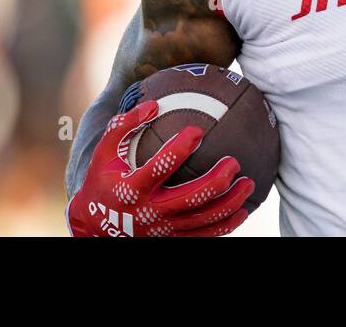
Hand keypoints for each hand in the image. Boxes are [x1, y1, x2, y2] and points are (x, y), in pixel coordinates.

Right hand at [67, 100, 253, 236]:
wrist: (96, 226)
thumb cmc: (103, 179)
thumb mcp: (104, 152)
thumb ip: (123, 125)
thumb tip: (153, 104)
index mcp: (132, 188)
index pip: (159, 168)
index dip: (180, 148)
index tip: (197, 130)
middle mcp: (149, 212)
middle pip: (190, 199)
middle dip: (216, 181)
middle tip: (234, 163)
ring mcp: (163, 229)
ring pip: (203, 220)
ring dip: (230, 203)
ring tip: (249, 183)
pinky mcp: (171, 240)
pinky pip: (204, 236)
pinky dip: (226, 225)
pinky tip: (242, 211)